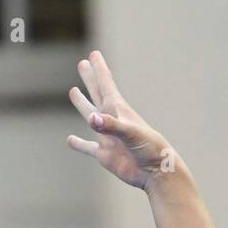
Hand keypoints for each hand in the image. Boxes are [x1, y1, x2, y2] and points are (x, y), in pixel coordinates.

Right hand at [65, 50, 174, 190]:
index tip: (93, 54)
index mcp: (119, 111)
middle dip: (90, 79)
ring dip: (82, 104)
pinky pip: (88, 148)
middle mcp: (112, 121)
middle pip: (97, 95)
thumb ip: (112, 126)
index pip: (106, 84)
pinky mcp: (105, 155)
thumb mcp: (132, 134)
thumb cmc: (150, 150)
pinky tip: (70, 140)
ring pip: (90, 117)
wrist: (157, 174)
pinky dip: (79, 144)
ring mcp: (108, 137)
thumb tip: (92, 119)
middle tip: (83, 63)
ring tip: (73, 91)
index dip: (99, 69)